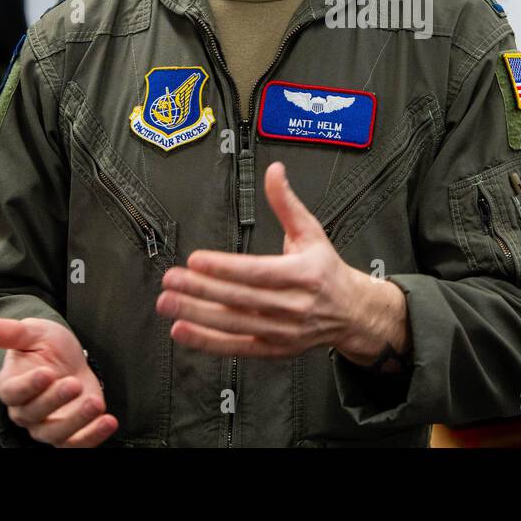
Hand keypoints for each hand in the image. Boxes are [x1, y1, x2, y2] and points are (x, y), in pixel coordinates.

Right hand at [0, 317, 117, 446]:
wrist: (69, 361)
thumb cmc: (47, 347)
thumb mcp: (35, 333)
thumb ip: (14, 332)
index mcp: (11, 385)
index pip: (13, 392)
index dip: (28, 386)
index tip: (47, 373)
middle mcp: (25, 411)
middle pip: (33, 415)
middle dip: (55, 400)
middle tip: (74, 384)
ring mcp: (47, 425)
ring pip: (55, 435)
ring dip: (77, 421)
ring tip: (95, 402)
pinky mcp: (70, 433)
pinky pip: (77, 445)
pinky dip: (93, 436)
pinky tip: (108, 422)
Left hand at [156, 161, 409, 365]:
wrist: (352, 313)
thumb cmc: (326, 270)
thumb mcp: (311, 232)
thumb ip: (286, 203)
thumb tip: (274, 171)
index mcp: (304, 274)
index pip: (258, 272)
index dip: (226, 267)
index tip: (196, 259)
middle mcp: (293, 305)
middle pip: (241, 299)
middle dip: (202, 289)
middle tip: (171, 279)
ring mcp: (283, 331)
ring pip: (234, 324)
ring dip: (197, 314)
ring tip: (168, 302)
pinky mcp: (273, 349)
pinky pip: (236, 347)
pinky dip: (208, 341)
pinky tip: (181, 330)